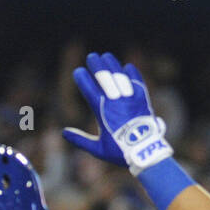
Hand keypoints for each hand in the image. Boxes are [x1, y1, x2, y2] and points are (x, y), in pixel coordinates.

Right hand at [62, 52, 171, 174]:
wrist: (145, 153)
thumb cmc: (120, 152)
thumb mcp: (98, 149)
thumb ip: (81, 139)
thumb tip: (64, 132)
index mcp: (103, 113)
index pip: (90, 90)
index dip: (83, 79)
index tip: (78, 72)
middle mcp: (116, 102)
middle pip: (104, 77)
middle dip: (96, 65)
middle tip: (91, 57)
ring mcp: (130, 98)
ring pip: (119, 75)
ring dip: (112, 64)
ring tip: (106, 57)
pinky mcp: (142, 99)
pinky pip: (136, 81)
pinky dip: (131, 73)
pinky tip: (126, 67)